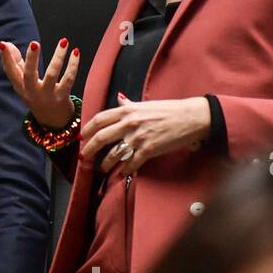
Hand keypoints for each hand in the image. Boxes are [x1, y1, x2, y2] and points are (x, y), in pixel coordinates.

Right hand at [0, 38, 80, 129]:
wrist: (52, 120)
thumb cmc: (36, 95)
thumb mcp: (23, 82)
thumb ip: (15, 62)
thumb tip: (4, 43)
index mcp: (21, 87)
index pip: (10, 72)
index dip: (6, 59)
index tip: (2, 44)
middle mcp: (32, 92)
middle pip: (29, 75)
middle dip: (31, 59)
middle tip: (34, 43)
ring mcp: (47, 95)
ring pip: (52, 75)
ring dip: (58, 57)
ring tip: (63, 42)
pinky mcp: (62, 97)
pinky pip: (68, 79)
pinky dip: (73, 65)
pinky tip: (75, 53)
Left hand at [79, 94, 211, 174]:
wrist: (190, 117)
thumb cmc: (169, 110)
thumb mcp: (146, 104)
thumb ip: (130, 105)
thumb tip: (120, 99)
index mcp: (127, 110)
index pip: (99, 119)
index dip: (87, 129)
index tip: (82, 137)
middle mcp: (129, 123)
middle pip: (101, 137)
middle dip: (89, 149)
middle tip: (84, 157)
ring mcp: (138, 137)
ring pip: (114, 153)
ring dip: (106, 163)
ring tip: (103, 168)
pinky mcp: (148, 150)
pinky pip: (131, 163)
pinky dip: (125, 170)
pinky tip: (123, 173)